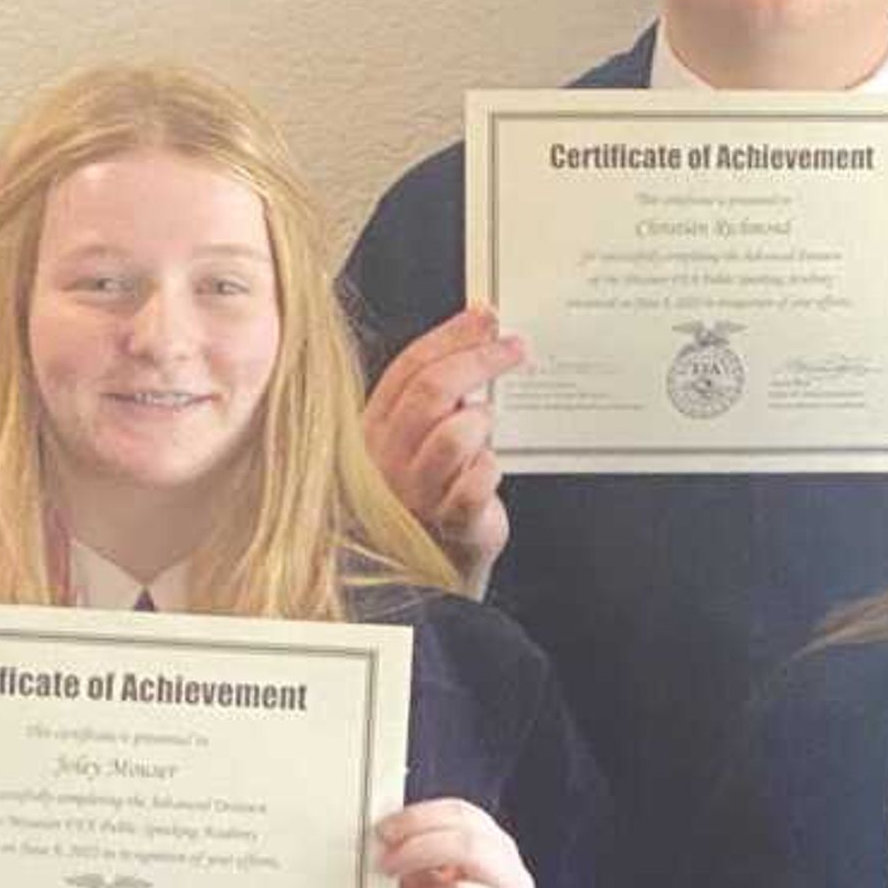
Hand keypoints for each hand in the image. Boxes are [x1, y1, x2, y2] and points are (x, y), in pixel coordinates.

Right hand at [359, 306, 525, 591]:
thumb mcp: (424, 435)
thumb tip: (478, 326)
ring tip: (485, 428)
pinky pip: (476, 482)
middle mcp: (386, 459)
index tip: (486, 318)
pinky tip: (488, 469)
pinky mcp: (448, 522)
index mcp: (373, 429)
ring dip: (481, 421)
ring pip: (453, 433)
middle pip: (432, 391)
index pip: (408, 368)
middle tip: (513, 349)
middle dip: (480, 360)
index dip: (451, 336)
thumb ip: (441, 388)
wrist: (435, 568)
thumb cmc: (433, 497)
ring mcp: (413, 493)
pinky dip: (491, 468)